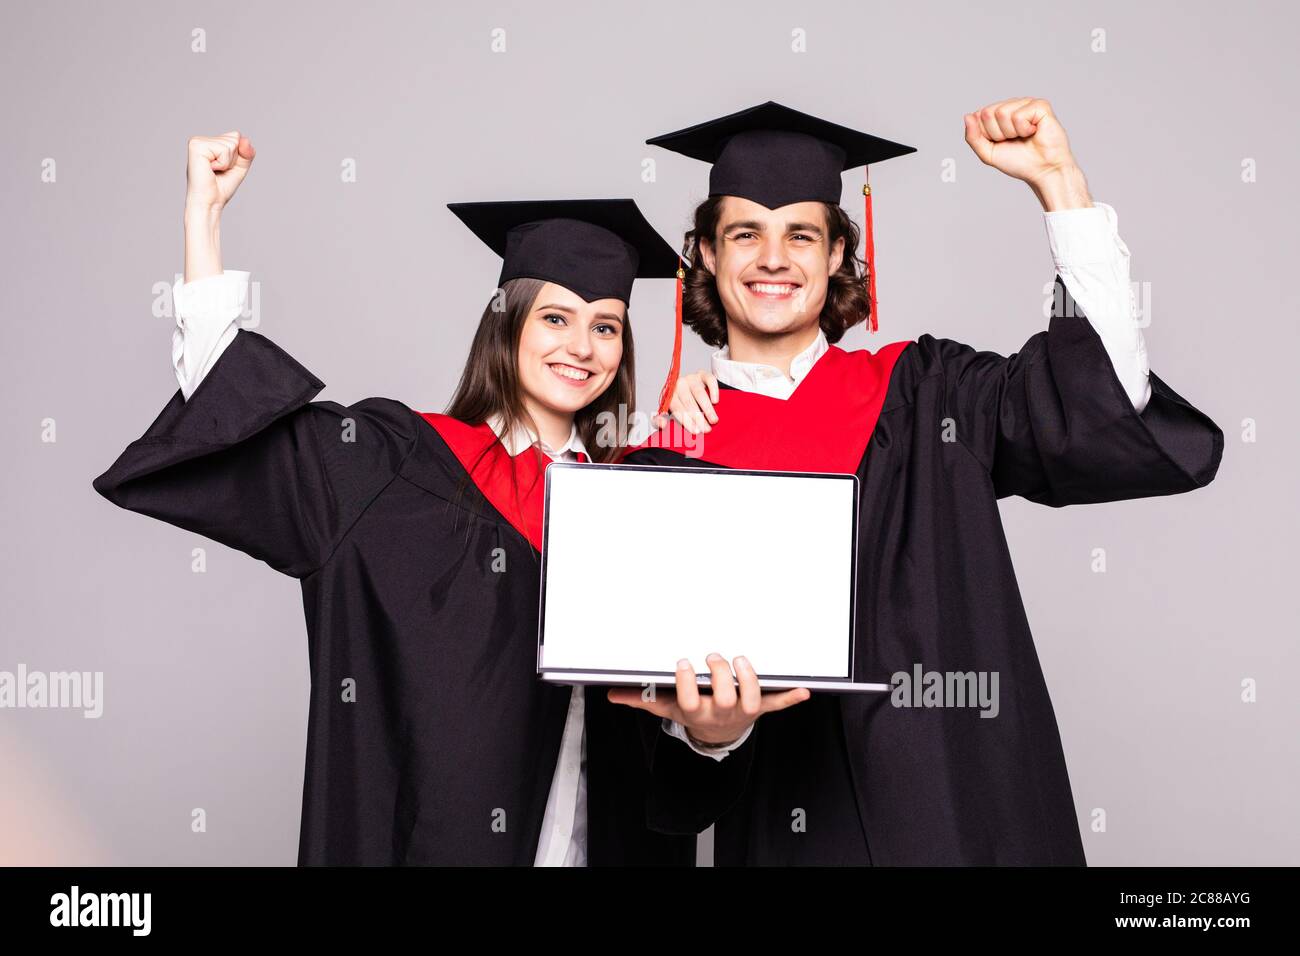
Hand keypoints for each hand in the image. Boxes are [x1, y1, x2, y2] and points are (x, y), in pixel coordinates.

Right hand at [185, 130, 254, 213]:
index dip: (237, 156)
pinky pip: (224, 149)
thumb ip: (246, 152)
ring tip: (215, 171)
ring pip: (231, 143)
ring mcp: (197, 141)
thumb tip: (244, 139)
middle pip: (235, 138)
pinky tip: (211, 169)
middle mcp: (201, 139)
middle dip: (234, 159)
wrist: (210, 202)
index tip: (224, 168)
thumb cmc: (221, 187)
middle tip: (219, 171)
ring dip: (228, 162)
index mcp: (209, 142)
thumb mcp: (239, 167)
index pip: (236, 136)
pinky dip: (223, 163)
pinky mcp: (196, 146)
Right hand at [607, 652, 809, 744]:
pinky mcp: (759, 709)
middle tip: (714, 657)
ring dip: (751, 680)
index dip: (687, 682)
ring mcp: (742, 712)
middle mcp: (721, 714)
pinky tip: (804, 690)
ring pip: (751, 700)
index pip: (690, 700)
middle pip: (724, 698)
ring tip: (741, 660)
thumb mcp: (665, 708)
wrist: (715, 736)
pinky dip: (790, 698)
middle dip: (721, 675)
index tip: (683, 662)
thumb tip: (614, 694)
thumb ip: (641, 700)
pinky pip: (776, 705)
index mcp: (697, 713)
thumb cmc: (691, 713)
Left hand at [667, 369, 719, 434]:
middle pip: (688, 402)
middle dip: (698, 417)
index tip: (695, 431)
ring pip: (699, 393)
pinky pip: (709, 380)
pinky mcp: (702, 374)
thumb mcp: (670, 413)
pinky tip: (715, 401)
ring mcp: (691, 378)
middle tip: (706, 429)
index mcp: (669, 395)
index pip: (677, 408)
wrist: (691, 391)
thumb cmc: (681, 405)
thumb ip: (661, 421)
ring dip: (707, 408)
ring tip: (714, 420)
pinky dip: (713, 390)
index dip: (686, 420)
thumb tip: (662, 424)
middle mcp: (679, 385)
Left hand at [963, 97, 1077, 186]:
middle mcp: (1012, 105)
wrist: (1042, 171)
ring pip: (1002, 112)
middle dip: (997, 133)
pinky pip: (1018, 115)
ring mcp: (1026, 103)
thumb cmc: (1019, 162)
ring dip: (1011, 132)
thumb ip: (973, 137)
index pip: (978, 116)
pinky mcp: (1040, 106)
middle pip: (988, 113)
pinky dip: (1024, 129)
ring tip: (1024, 137)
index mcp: (999, 114)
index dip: (987, 135)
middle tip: (1014, 140)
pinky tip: (1034, 132)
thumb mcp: (988, 153)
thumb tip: (967, 116)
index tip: (1001, 143)